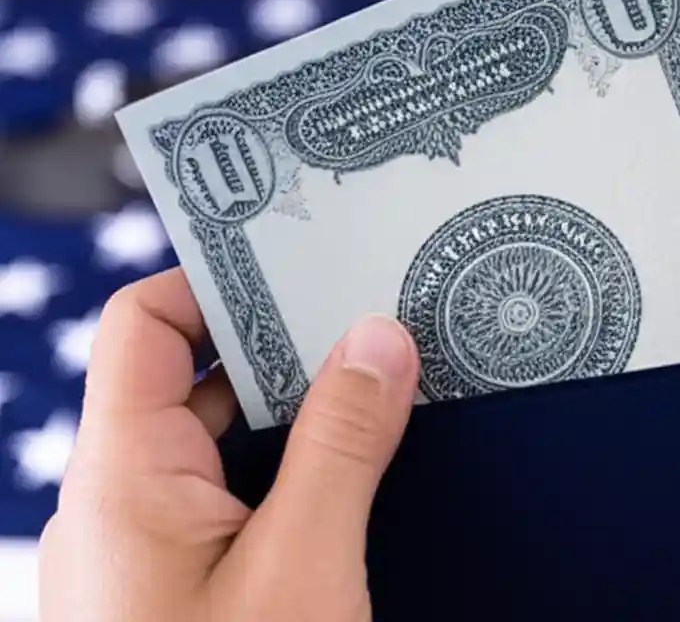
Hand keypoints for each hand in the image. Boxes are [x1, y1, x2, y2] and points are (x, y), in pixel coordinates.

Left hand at [38, 269, 419, 620]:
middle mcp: (117, 506)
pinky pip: (230, 504)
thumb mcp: (302, 566)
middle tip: (379, 326)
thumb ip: (340, 446)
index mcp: (121, 477)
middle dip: (289, 349)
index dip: (220, 280)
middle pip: (194, 382)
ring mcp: (142, 554)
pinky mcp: (175, 594)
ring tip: (386, 399)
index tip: (311, 266)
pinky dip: (293, 479)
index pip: (144, 323)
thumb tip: (378, 337)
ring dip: (300, 421)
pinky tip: (360, 484)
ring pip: (220, 449)